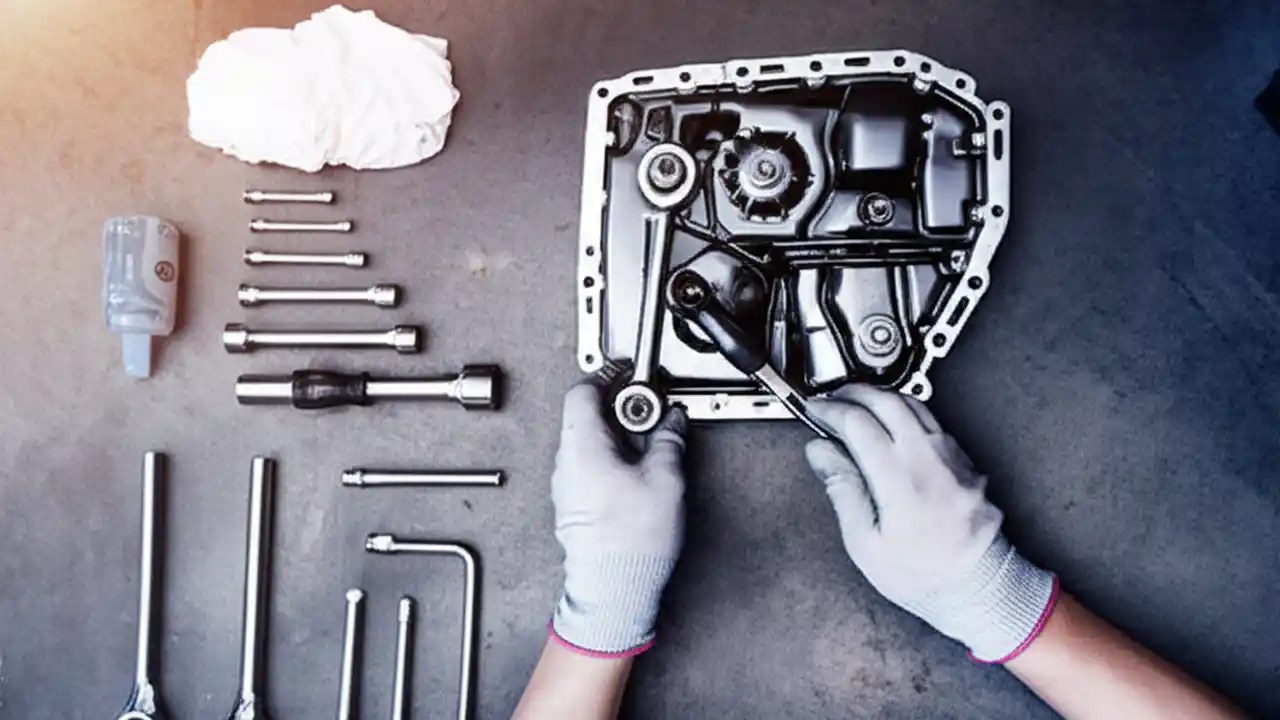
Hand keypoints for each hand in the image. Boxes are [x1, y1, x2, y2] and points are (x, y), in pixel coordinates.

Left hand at [549, 383, 687, 656]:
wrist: (613, 589)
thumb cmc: (631, 542)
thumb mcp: (665, 481)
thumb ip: (668, 442)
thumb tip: (673, 422)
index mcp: (582, 447)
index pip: (582, 391)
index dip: (606, 376)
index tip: (627, 374)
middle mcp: (566, 463)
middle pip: (584, 415)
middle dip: (618, 407)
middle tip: (648, 411)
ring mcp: (566, 484)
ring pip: (587, 441)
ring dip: (616, 434)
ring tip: (647, 444)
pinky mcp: (572, 504)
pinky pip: (587, 466)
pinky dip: (610, 457)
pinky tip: (635, 471)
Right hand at [806, 385, 1057, 662]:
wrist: (978, 589)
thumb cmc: (921, 577)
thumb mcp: (866, 544)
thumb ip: (843, 490)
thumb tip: (821, 451)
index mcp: (901, 482)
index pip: (859, 424)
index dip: (830, 411)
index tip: (814, 411)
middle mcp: (930, 461)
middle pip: (887, 402)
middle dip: (852, 393)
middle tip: (831, 401)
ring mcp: (952, 458)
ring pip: (913, 405)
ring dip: (880, 397)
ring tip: (857, 406)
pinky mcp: (965, 461)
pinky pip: (932, 422)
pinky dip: (904, 413)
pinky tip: (890, 425)